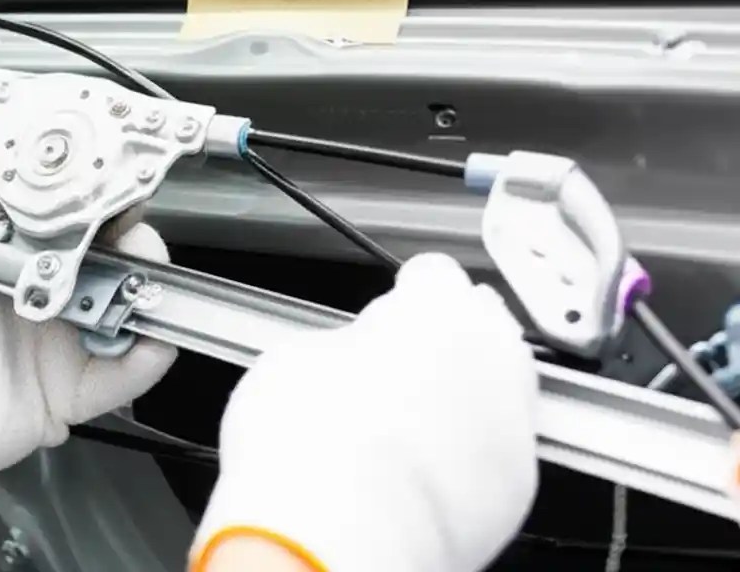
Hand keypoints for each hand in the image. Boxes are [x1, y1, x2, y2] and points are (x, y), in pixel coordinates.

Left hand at [0, 161, 177, 517]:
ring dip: (149, 299)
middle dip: (139, 251)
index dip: (110, 209)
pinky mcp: (75, 394)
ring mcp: (65, 348)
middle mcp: (49, 301)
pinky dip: (148, 358)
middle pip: (121, 266)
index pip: (85, 226)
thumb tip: (7, 148)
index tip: (125, 197)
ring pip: (132, 316)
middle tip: (133, 249)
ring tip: (142, 293)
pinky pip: (127, 375)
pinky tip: (150, 341)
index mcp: (22, 263)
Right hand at [193, 254, 538, 571]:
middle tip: (400, 367)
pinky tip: (430, 469)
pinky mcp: (518, 488)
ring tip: (416, 421)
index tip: (390, 310)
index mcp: (436, 308)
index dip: (406, 292)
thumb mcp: (292, 359)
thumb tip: (348, 358)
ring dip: (469, 394)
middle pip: (484, 325)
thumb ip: (341, 344)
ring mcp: (512, 424)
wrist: (336, 536)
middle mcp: (490, 356)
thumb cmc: (306, 443)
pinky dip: (474, 454)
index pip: (435, 274)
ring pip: (502, 389)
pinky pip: (502, 452)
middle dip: (449, 339)